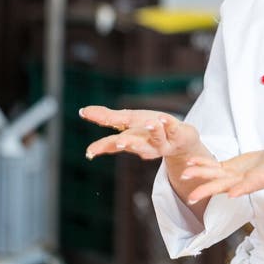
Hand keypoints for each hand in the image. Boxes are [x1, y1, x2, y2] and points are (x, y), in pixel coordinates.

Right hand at [80, 105, 199, 161]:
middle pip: (135, 145)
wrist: (181, 139)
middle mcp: (146, 145)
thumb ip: (107, 117)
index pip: (114, 145)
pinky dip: (170, 124)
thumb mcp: (129, 121)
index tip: (89, 152)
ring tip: (149, 122)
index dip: (102, 147)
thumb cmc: (151, 129)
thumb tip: (82, 111)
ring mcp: (163, 142)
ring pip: (157, 138)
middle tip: (119, 142)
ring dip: (153, 131)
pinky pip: (173, 128)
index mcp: (131, 141)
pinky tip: (165, 118)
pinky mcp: (177, 135)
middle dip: (127, 144)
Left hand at [180, 144, 263, 203]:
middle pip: (224, 186)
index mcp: (259, 179)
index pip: (249, 186)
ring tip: (184, 174)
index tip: (231, 195)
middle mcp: (242, 181)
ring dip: (199, 175)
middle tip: (191, 198)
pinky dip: (201, 163)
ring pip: (214, 176)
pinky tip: (190, 161)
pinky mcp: (228, 168)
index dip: (241, 189)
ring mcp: (233, 175)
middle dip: (207, 190)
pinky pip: (213, 166)